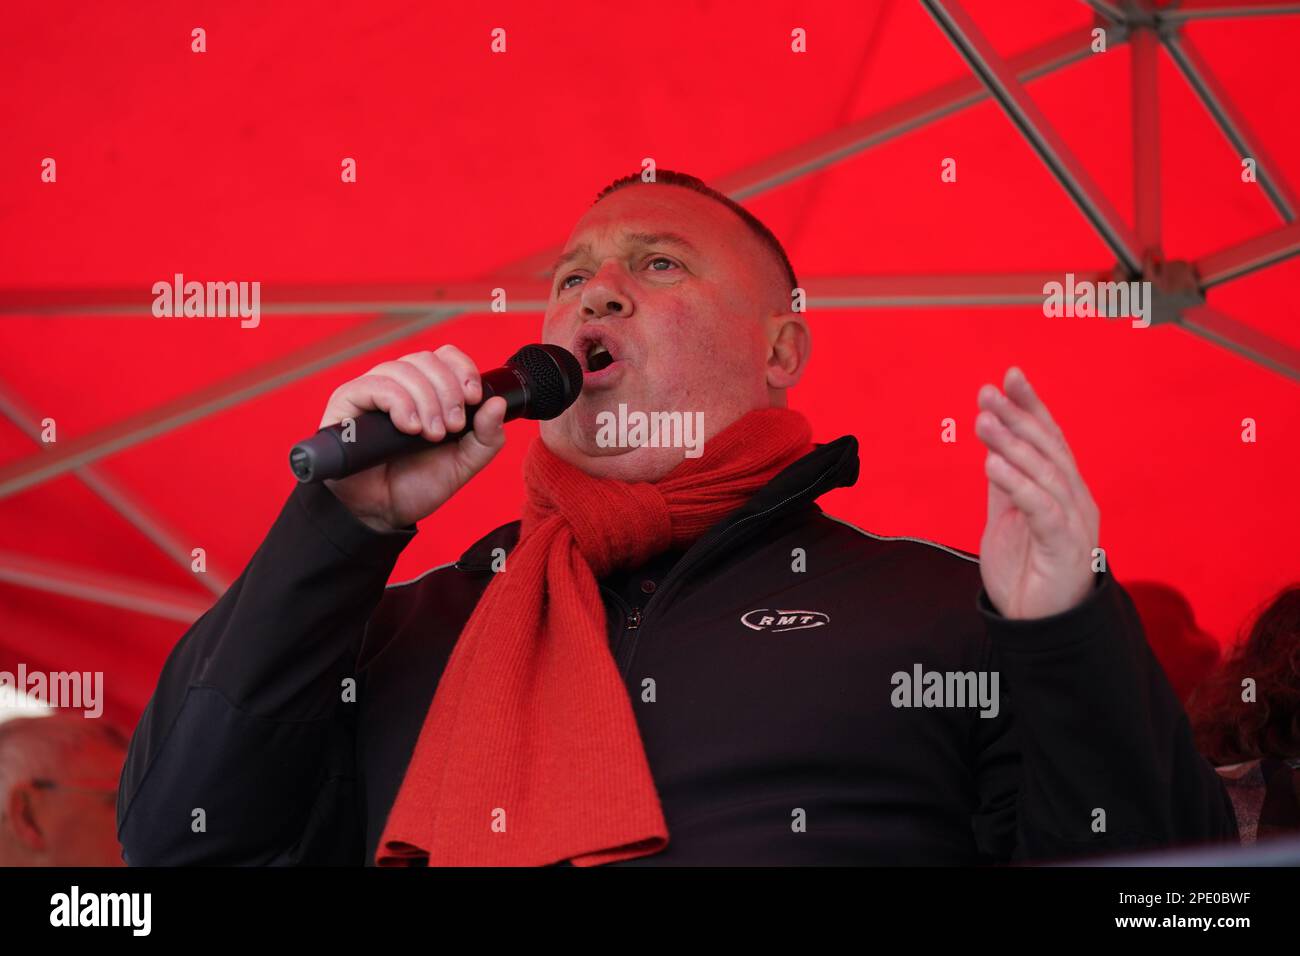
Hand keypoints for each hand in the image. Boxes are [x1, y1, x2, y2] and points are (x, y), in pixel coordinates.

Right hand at [319, 345, 507, 532]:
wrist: (383, 513)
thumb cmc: (417, 485)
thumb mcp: (463, 463)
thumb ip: (486, 437)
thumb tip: (498, 403)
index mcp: (427, 391)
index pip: (445, 356)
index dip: (462, 369)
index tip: (474, 397)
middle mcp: (399, 385)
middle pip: (426, 360)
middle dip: (448, 392)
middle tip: (453, 426)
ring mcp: (372, 391)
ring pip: (402, 370)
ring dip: (426, 400)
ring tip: (432, 434)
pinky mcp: (347, 402)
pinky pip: (374, 385)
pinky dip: (398, 402)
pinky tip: (410, 427)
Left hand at [974, 367, 1099, 618]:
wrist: (1039, 628)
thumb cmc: (1027, 574)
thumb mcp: (1008, 519)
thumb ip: (1005, 485)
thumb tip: (992, 447)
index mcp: (1063, 491)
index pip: (1049, 439)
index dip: (1031, 406)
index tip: (1008, 377)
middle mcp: (1074, 501)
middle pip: (1048, 450)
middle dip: (1017, 418)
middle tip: (986, 393)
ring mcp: (1074, 524)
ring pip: (1045, 474)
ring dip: (1012, 444)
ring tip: (982, 421)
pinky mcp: (1065, 549)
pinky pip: (1042, 510)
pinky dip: (1019, 485)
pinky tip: (992, 465)